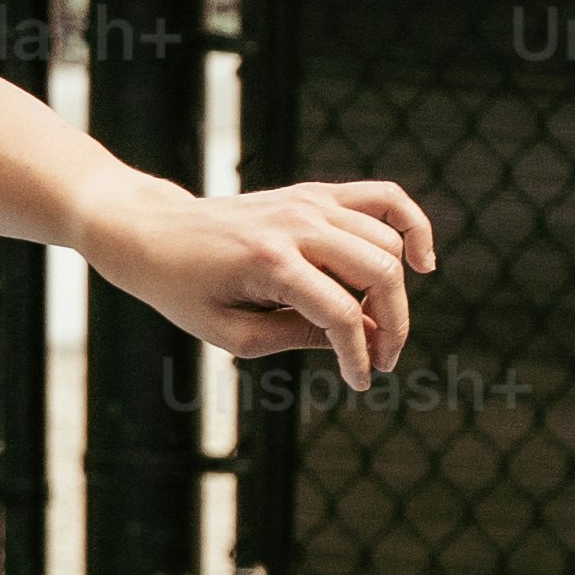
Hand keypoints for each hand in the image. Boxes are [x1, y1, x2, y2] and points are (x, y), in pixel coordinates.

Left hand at [103, 177, 439, 388]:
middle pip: (378, 273)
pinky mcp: (315, 191)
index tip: (361, 382)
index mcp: (269, 263)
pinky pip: (385, 198)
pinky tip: (422, 263)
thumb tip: (359, 340)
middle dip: (390, 325)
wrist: (151, 230)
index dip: (358, 355)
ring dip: (395, 291)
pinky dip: (412, 226)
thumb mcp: (227, 332)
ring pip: (387, 242)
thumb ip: (294, 337)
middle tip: (380, 361)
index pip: (340, 313)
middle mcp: (297, 224)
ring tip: (376, 326)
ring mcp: (309, 201)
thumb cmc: (180, 288)